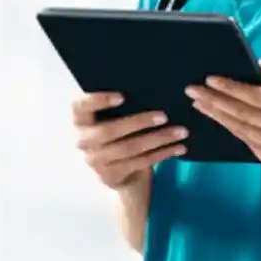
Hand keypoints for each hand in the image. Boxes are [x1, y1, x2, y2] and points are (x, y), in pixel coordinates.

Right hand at [72, 92, 187, 189]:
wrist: (118, 172)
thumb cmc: (119, 132)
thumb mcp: (114, 117)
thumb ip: (122, 105)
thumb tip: (153, 85)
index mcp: (80, 119)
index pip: (81, 106)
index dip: (98, 100)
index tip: (122, 96)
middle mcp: (83, 140)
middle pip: (109, 131)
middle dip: (139, 122)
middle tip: (164, 116)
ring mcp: (95, 161)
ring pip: (129, 149)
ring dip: (158, 139)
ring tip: (180, 132)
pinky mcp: (110, 176)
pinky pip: (139, 163)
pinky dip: (162, 154)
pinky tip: (178, 147)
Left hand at [186, 58, 260, 175]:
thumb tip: (260, 63)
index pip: (257, 97)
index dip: (232, 88)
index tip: (211, 79)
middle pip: (243, 113)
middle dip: (215, 100)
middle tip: (192, 90)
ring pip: (240, 129)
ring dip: (216, 115)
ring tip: (198, 103)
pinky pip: (245, 142)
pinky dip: (229, 129)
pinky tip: (216, 118)